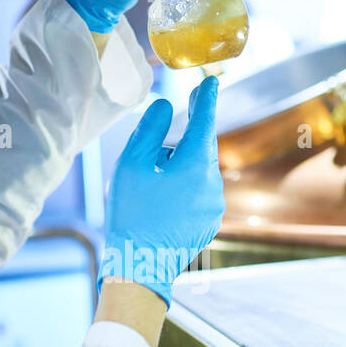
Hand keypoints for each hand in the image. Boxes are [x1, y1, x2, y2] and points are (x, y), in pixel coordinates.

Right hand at [99, 77, 222, 305]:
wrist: (140, 265)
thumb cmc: (131, 214)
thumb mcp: (131, 165)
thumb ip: (149, 130)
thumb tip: (165, 107)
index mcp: (195, 166)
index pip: (205, 121)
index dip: (206, 98)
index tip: (212, 81)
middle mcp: (213, 184)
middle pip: (202, 147)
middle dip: (189, 134)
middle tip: (187, 111)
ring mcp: (214, 205)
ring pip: (200, 170)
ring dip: (182, 165)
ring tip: (152, 181)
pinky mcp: (210, 221)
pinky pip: (201, 192)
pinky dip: (186, 186)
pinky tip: (162, 201)